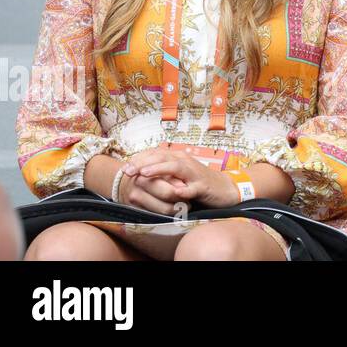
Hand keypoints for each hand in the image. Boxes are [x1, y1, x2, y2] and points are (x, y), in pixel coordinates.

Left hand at [122, 148, 240, 209]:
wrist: (223, 188)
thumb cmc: (196, 181)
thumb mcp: (177, 173)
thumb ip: (162, 170)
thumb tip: (138, 170)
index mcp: (177, 157)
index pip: (155, 154)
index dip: (139, 159)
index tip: (124, 167)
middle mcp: (185, 161)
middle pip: (162, 157)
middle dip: (143, 163)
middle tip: (127, 171)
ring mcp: (194, 173)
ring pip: (176, 167)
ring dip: (159, 169)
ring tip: (144, 173)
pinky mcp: (202, 186)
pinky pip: (192, 188)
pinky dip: (183, 190)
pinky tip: (174, 193)